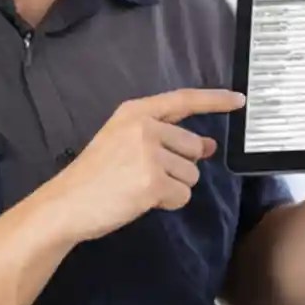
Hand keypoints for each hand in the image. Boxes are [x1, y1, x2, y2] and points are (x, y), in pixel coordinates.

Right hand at [42, 88, 245, 242]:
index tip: (239, 100)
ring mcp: (149, 154)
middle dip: (180, 166)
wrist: (66, 204)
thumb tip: (209, 146)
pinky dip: (168, 203)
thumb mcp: (125, 143)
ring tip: (139, 188)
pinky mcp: (153, 182)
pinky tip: (142, 200)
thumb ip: (167, 139)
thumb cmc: (95, 175)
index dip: (215, 100)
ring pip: (191, 174)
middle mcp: (145, 127)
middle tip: (146, 175)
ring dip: (173, 186)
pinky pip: (182, 195)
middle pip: (194, 146)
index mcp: (135, 112)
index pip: (184, 100)